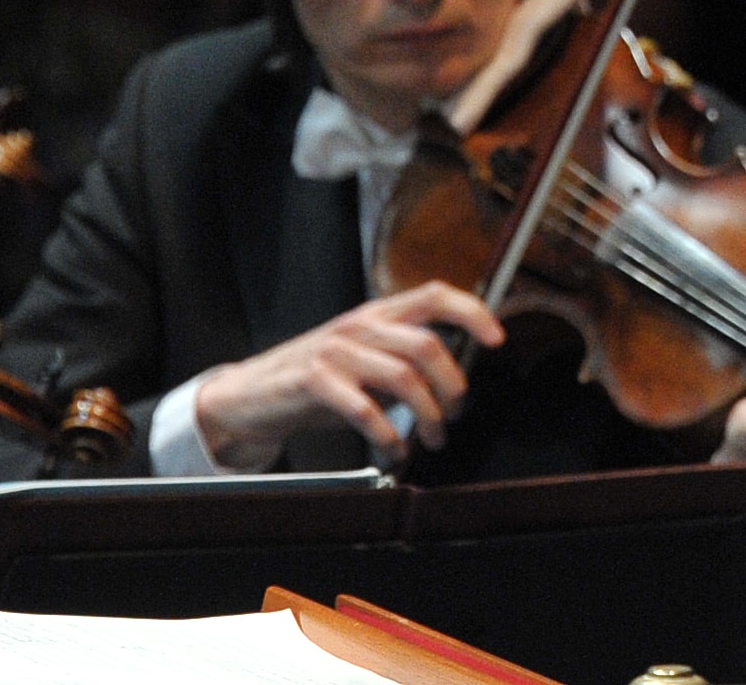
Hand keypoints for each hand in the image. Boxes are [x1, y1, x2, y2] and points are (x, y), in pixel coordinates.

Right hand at [191, 281, 503, 470]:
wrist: (248, 394)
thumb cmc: (316, 380)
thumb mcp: (364, 359)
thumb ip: (403, 359)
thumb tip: (454, 382)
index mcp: (378, 314)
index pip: (434, 295)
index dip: (472, 312)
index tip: (497, 340)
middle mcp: (360, 325)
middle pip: (428, 344)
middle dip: (452, 385)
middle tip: (455, 415)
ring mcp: (336, 350)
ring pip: (403, 376)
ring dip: (427, 416)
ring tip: (431, 440)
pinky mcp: (313, 380)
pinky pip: (364, 407)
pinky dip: (388, 434)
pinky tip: (394, 450)